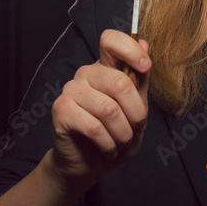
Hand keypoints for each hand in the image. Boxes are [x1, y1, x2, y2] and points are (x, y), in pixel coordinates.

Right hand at [48, 29, 150, 196]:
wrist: (89, 165)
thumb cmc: (114, 134)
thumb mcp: (136, 108)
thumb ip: (140, 79)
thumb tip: (144, 43)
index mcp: (105, 68)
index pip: (111, 40)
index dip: (130, 49)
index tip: (145, 66)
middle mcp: (86, 74)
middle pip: (119, 81)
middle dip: (136, 114)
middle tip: (135, 130)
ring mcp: (71, 90)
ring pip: (109, 109)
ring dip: (123, 134)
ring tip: (121, 143)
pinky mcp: (61, 110)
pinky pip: (94, 127)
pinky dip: (108, 144)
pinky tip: (108, 149)